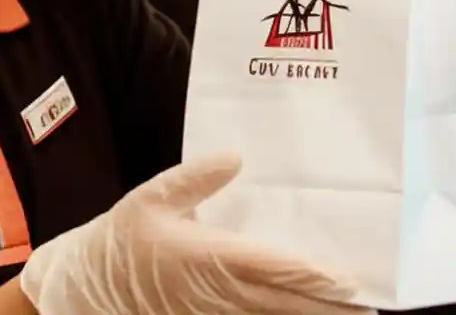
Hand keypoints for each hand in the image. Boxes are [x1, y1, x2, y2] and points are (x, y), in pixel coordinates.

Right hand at [20, 152, 375, 314]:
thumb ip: (195, 177)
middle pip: (284, 301)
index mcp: (209, 257)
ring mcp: (213, 311)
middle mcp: (218, 291)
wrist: (88, 287)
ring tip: (351, 313)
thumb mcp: (153, 197)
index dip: (312, 276)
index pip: (273, 267)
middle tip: (367, 303)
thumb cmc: (123, 239)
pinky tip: (304, 314)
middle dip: (326, 304)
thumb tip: (235, 156)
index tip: (346, 278)